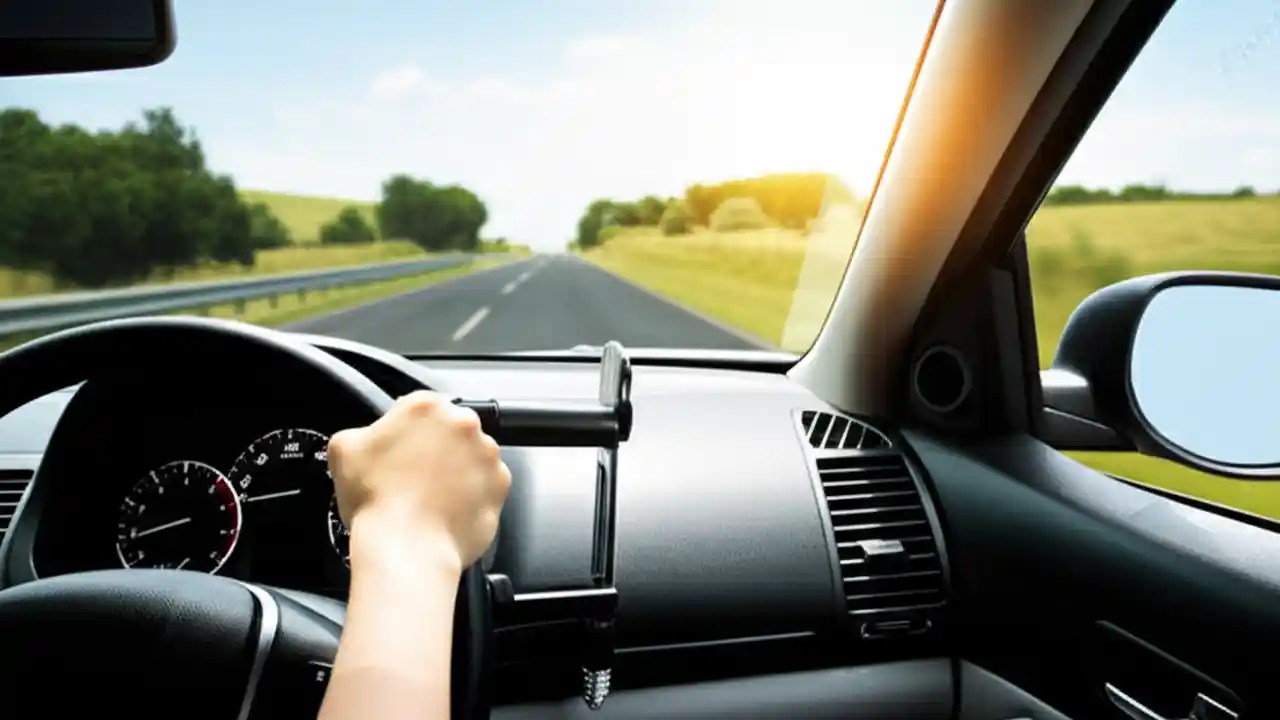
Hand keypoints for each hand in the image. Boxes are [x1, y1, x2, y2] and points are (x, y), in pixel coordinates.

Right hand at [327, 390, 511, 572]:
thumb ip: (360, 432)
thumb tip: (367, 438)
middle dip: (437, 448)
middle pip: (450, 429)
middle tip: (415, 476)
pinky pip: (487, 485)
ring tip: (432, 498)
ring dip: (458, 471)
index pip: (420, 408)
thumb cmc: (376, 500)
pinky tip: (449, 510)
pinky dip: (473, 495)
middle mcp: (463, 424)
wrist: (406, 547)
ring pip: (472, 456)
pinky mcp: (501, 485)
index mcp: (426, 406)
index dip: (407, 431)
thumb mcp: (344, 450)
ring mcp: (487, 455)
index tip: (401, 450)